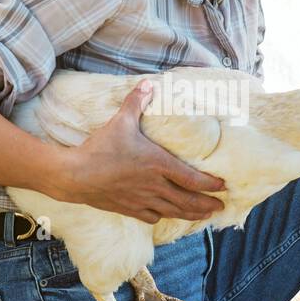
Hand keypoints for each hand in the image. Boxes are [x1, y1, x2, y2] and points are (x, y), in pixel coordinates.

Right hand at [54, 78, 225, 224]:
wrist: (75, 176)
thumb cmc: (100, 148)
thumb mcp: (121, 121)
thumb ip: (136, 102)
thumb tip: (148, 83)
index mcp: (158, 164)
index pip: (193, 178)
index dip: (211, 184)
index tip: (224, 186)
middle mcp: (155, 186)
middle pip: (188, 200)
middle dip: (207, 205)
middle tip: (220, 207)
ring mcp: (142, 200)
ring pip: (174, 212)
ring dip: (191, 214)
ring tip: (203, 216)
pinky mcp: (129, 209)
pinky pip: (152, 217)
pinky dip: (164, 217)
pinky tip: (166, 216)